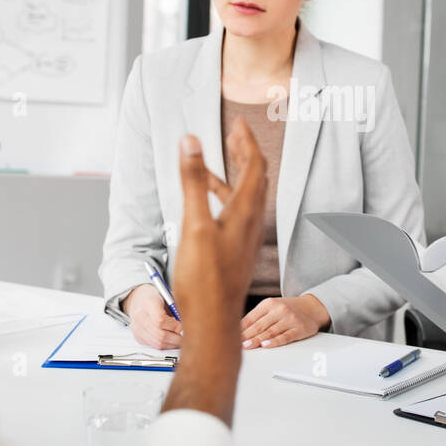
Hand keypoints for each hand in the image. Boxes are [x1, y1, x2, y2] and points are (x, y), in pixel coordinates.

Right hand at [123, 283, 181, 349]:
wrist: (142, 299)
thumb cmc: (160, 298)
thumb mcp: (171, 297)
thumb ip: (178, 308)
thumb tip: (188, 322)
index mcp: (149, 302)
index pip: (160, 320)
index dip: (175, 326)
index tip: (183, 325)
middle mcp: (140, 316)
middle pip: (160, 334)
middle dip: (176, 338)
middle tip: (186, 336)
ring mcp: (137, 328)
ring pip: (158, 343)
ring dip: (172, 344)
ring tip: (180, 339)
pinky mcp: (138, 337)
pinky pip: (155, 346)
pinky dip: (166, 345)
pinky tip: (172, 340)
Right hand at [160, 119, 266, 424]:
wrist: (213, 324)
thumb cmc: (205, 281)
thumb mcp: (194, 225)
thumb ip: (192, 181)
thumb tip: (191, 143)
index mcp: (244, 212)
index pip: (254, 166)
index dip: (246, 140)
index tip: (238, 121)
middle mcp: (249, 223)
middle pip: (255, 178)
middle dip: (245, 152)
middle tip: (235, 132)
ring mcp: (243, 237)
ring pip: (244, 196)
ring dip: (233, 173)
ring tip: (219, 158)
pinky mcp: (235, 250)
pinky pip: (234, 213)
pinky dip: (223, 197)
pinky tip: (207, 202)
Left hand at [241, 294, 329, 348]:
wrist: (312, 307)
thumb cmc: (287, 309)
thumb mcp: (271, 307)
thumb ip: (256, 317)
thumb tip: (238, 330)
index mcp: (268, 303)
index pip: (251, 317)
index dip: (241, 328)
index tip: (231, 336)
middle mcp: (279, 310)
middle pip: (260, 325)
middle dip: (247, 335)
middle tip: (236, 343)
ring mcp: (290, 319)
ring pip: (271, 331)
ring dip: (257, 340)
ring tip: (248, 346)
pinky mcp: (299, 329)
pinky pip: (285, 337)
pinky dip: (275, 342)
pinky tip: (266, 345)